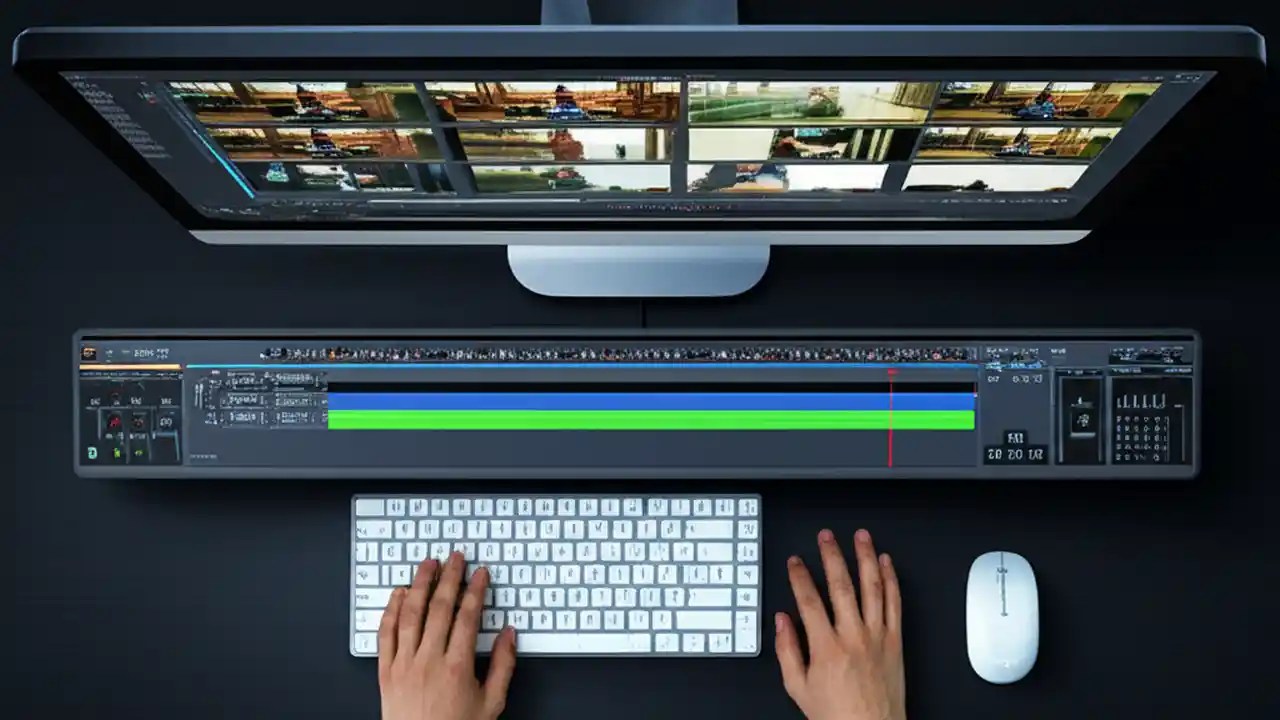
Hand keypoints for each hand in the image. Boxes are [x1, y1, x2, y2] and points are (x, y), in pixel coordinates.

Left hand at [379, 553, 516, 719]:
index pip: (467, 616)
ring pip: (411, 614)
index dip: (475, 590)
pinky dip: (391, 610)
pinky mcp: (385, 671)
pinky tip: (399, 594)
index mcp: (457, 666)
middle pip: (439, 607)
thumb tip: (510, 636)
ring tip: (427, 564)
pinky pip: (385, 633)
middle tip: (455, 558)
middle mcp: (428, 660)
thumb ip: (504, 667)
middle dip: (449, 577)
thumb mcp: (491, 703)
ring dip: (420, 584)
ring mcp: (404, 664)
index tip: (480, 574)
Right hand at [775, 529, 904, 719]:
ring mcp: (877, 636)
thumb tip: (782, 621)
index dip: (799, 576)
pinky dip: (892, 580)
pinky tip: (886, 563)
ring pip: (872, 588)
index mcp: (826, 647)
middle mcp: (853, 637)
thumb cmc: (837, 714)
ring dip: (866, 558)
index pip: (809, 600)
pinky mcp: (895, 641)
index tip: (795, 562)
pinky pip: (895, 603)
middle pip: (841, 586)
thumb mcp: (798, 687)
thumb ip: (787, 650)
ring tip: (860, 537)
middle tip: (826, 536)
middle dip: (832, 556)